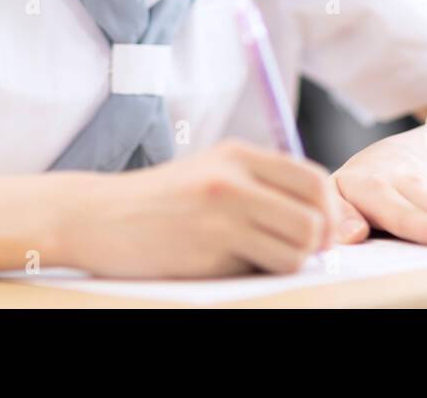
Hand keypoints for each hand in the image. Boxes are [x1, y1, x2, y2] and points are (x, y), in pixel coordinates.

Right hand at [59, 138, 338, 277]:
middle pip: (316, 216)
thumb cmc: (159, 203)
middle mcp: (235, 176)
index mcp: (239, 154)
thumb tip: (324, 220)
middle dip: (319, 242)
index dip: (329, 211)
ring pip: (299, 246)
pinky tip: (236, 265)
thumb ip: (260, 187)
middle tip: (300, 254)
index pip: (314, 179)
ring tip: (262, 259)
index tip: (320, 232)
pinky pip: (268, 266)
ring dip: (291, 261)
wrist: (97, 216)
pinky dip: (263, 272)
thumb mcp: (210, 174)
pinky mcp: (210, 245)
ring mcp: (223, 211)